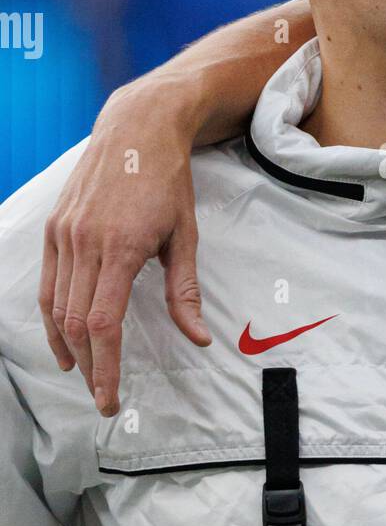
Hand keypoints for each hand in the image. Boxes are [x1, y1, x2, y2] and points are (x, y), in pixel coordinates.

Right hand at [38, 82, 210, 416]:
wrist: (137, 128)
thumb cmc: (167, 181)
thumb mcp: (185, 236)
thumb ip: (184, 292)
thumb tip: (198, 338)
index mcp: (122, 248)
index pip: (103, 324)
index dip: (105, 366)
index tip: (110, 397)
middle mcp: (86, 242)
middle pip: (76, 323)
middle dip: (89, 366)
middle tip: (103, 396)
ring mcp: (65, 234)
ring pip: (56, 306)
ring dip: (68, 346)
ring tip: (85, 373)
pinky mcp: (54, 227)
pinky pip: (47, 283)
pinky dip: (52, 317)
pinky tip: (63, 339)